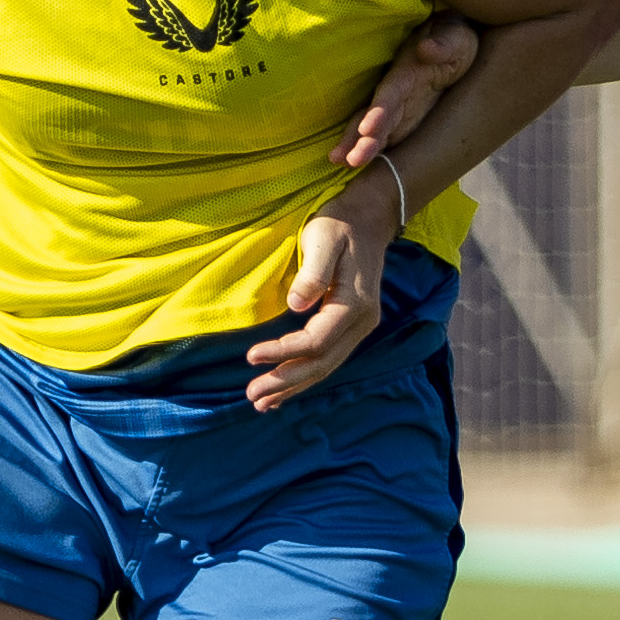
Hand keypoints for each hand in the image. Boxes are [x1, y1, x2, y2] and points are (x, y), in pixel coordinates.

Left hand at [242, 197, 386, 411]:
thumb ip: (313, 272)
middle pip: (323, 362)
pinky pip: (330, 357)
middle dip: (287, 380)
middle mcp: (362, 321)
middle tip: (253, 394)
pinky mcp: (352, 325)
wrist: (369, 217)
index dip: (283, 352)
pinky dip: (307, 375)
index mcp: (354, 303)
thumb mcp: (323, 238)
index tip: (250, 356)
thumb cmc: (340, 223)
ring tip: (264, 402)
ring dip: (295, 385)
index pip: (317, 341)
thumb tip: (295, 306)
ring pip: (327, 366)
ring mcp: (360, 326)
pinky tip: (287, 388)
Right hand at [335, 11, 480, 169]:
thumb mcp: (455, 37)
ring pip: (374, 130)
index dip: (379, 112)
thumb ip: (442, 45)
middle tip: (346, 160)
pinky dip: (372, 152)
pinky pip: (385, 138)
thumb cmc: (456, 38)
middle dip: (360, 138)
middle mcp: (395, 94)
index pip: (390, 95)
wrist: (455, 45)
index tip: (368, 130)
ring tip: (342, 163)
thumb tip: (426, 49)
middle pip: (374, 117)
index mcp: (406, 73)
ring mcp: (398, 109)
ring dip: (359, 147)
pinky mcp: (405, 120)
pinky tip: (352, 165)